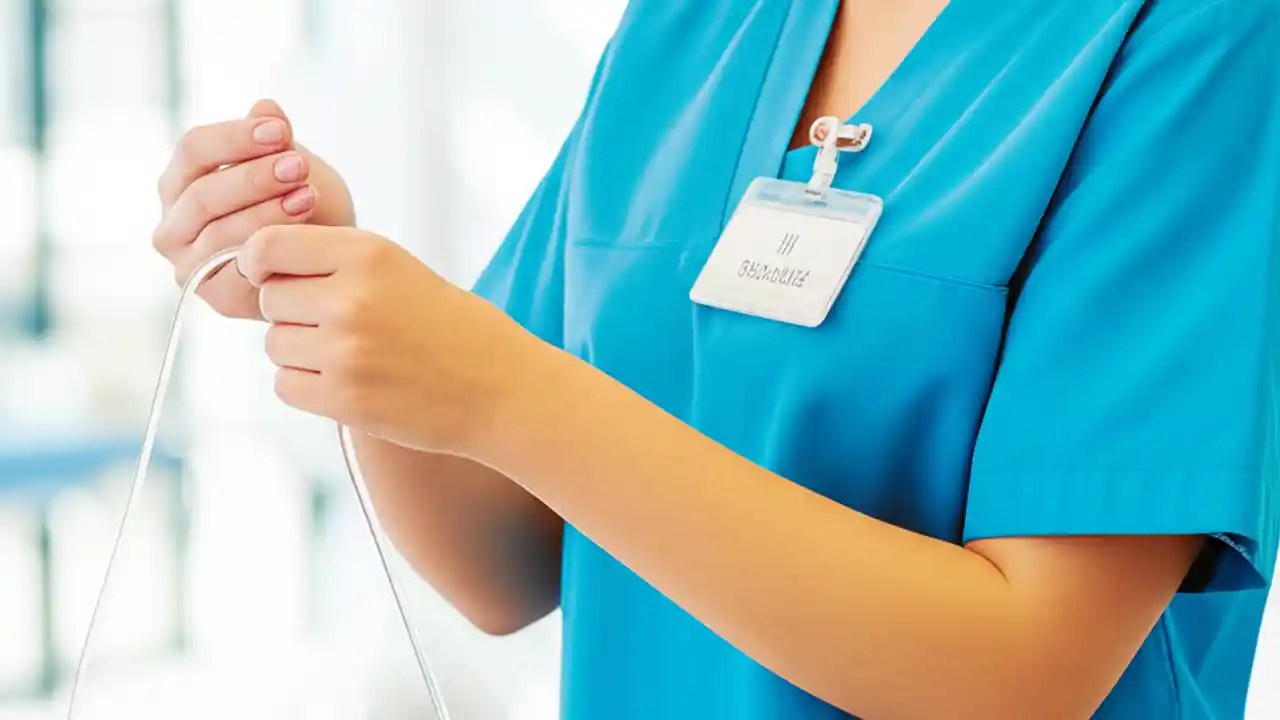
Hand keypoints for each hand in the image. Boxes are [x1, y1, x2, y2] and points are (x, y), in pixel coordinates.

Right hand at [152, 99, 355, 318]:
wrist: (332, 259)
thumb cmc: (306, 206)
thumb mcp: (295, 164)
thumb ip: (276, 140)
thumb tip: (265, 106)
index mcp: (182, 182)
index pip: (193, 150)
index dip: (235, 137)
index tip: (280, 130)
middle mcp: (174, 224)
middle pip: (202, 194)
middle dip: (253, 177)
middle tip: (298, 165)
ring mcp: (190, 264)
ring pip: (217, 234)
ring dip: (264, 213)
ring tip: (307, 196)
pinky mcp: (216, 297)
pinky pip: (233, 274)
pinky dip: (266, 254)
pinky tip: (299, 238)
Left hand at [237, 225, 544, 453]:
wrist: (501, 388)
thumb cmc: (448, 325)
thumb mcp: (398, 270)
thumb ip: (332, 261)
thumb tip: (251, 262)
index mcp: (367, 254)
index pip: (267, 247)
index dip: (260, 262)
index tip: (273, 276)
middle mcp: (351, 297)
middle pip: (270, 300)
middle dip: (292, 313)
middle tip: (339, 324)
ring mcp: (345, 351)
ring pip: (275, 345)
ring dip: (301, 352)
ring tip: (354, 356)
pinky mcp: (344, 398)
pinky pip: (286, 385)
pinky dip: (307, 387)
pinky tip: (350, 384)